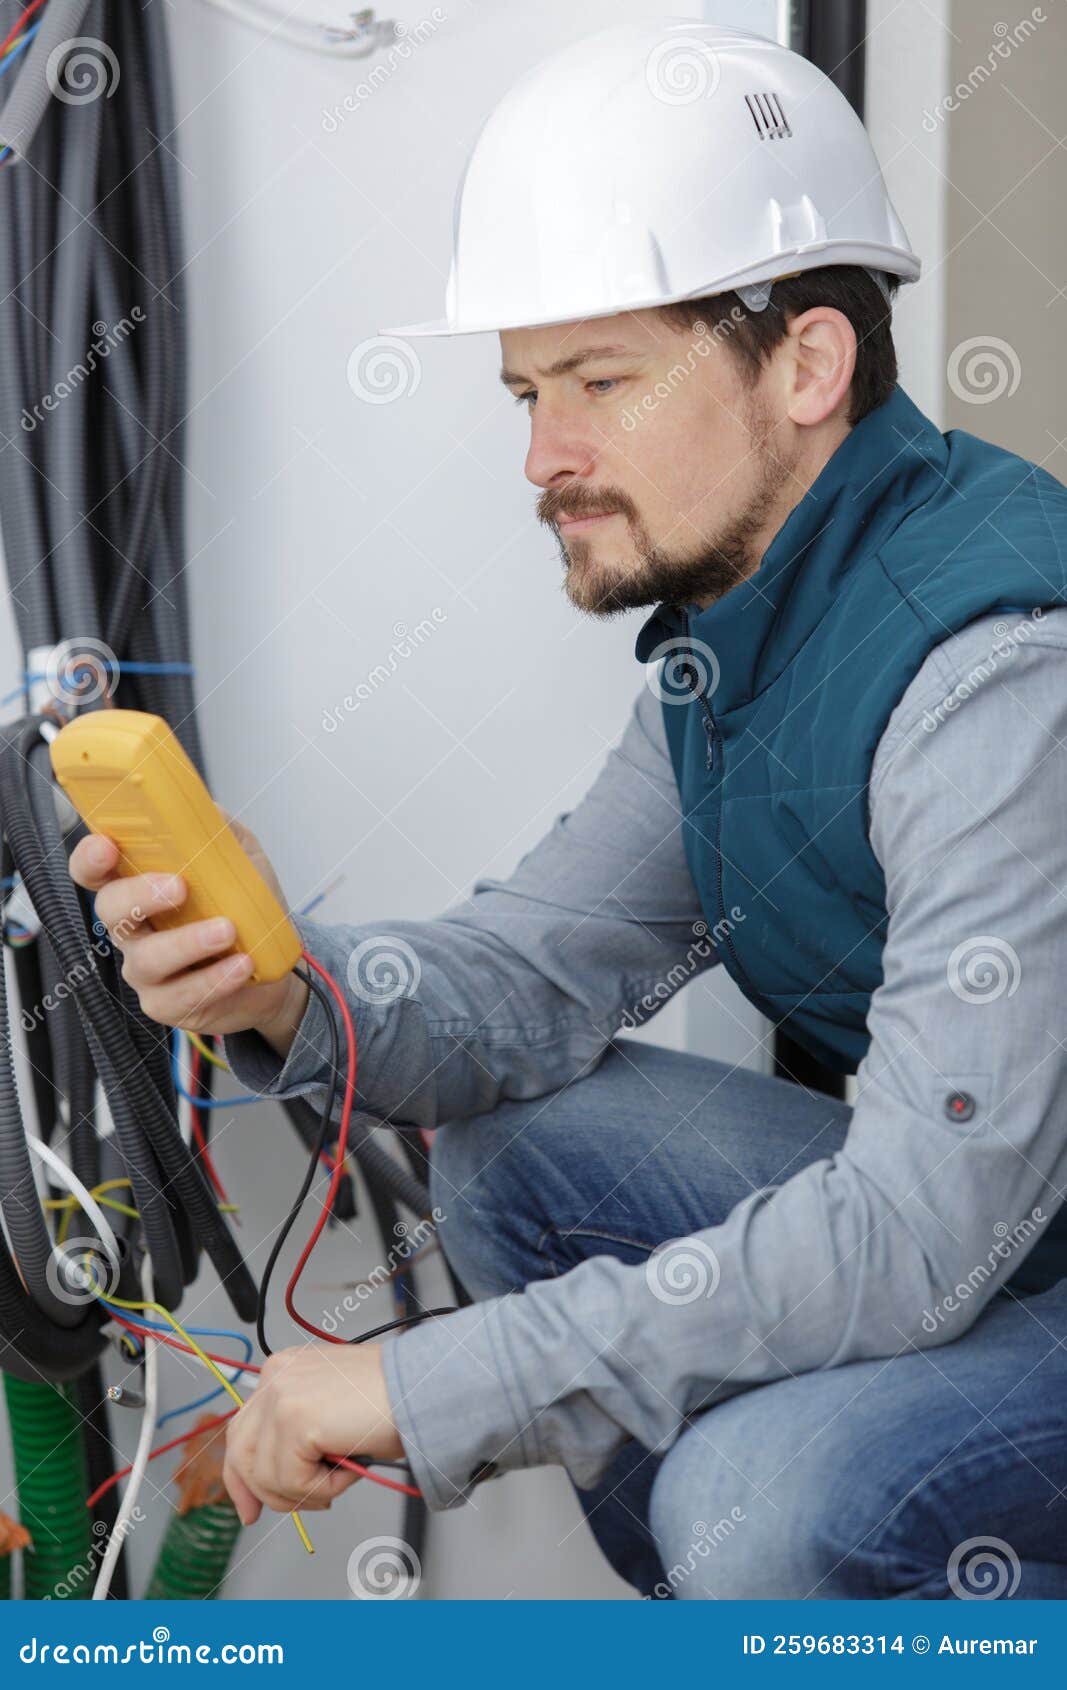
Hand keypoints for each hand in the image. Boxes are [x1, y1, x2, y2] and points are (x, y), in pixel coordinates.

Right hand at [67, 811, 308, 1054]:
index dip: (90, 858)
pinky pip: (181, 995)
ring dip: (188, 942)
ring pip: (147, 959)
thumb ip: (215, 830)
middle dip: (140, 895)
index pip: (95, 870)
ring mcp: (146, 970)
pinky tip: (241, 965)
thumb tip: (198, 805)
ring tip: (228, 930)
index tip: (107, 845)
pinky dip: (214, 979)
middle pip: (109, 910)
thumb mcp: (238, 858)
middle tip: (179, 886)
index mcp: (139, 886)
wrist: (273, 968)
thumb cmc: (245, 909)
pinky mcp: (168, 1004)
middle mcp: (133, 928)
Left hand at [223, 1343, 403, 1521]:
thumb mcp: (329, 1411)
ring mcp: (281, 1397)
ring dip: (308, 1491)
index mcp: (283, 1369)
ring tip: (343, 1474)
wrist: (421, 1387)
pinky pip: (293, 1482)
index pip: (242, 1431)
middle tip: (286, 1510)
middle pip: (242, 1453)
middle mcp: (276, 1376)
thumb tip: (271, 1479)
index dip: (242, 1475)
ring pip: (267, 1477)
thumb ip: (296, 1432)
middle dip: (262, 1493)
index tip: (250, 1507)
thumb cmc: (390, 1400)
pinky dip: (324, 1489)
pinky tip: (350, 1469)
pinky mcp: (295, 1420)